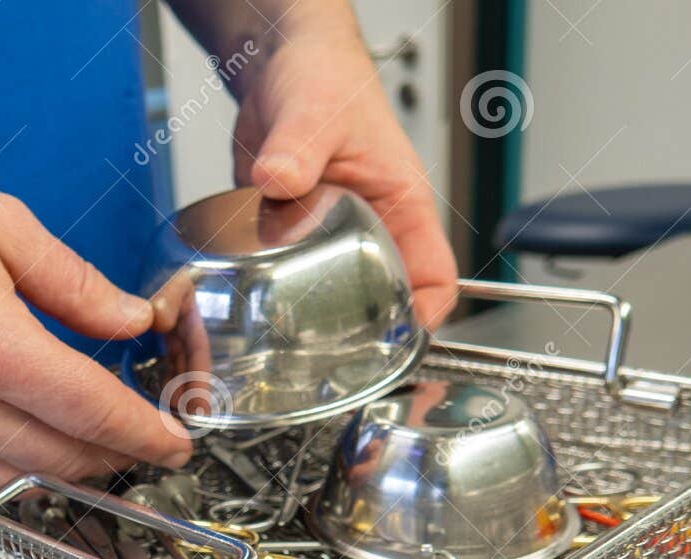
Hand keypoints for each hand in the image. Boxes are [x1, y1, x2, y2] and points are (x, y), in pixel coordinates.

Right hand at [0, 145, 193, 492]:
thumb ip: (73, 283)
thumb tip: (131, 320)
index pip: (92, 411)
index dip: (144, 432)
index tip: (177, 440)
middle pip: (62, 457)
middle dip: (116, 456)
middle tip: (148, 442)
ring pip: (17, 482)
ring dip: (66, 472)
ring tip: (99, 451)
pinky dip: (10, 478)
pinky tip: (30, 453)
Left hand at [232, 29, 457, 327]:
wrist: (277, 64)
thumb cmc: (322, 74)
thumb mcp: (314, 110)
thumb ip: (298, 147)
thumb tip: (279, 177)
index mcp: (402, 205)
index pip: (435, 278)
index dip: (424, 319)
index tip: (399, 346)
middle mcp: (372, 226)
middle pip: (383, 298)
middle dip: (364, 334)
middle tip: (332, 362)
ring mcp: (331, 235)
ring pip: (335, 294)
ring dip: (316, 321)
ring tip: (291, 351)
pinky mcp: (292, 236)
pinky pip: (291, 277)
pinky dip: (278, 296)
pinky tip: (256, 312)